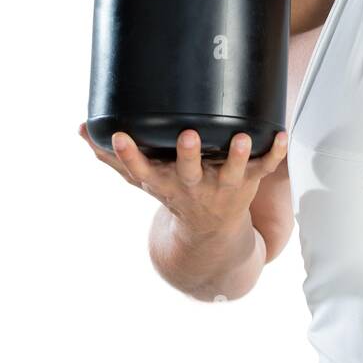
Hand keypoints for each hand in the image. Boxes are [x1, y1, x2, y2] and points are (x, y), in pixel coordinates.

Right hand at [78, 122, 287, 236]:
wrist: (210, 232)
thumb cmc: (173, 193)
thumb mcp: (142, 180)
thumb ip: (113, 157)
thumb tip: (82, 129)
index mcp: (164, 183)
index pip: (140, 171)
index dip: (129, 155)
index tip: (120, 136)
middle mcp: (193, 187)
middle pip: (189, 172)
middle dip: (188, 155)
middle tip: (188, 135)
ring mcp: (222, 186)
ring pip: (231, 171)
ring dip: (236, 156)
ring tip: (242, 138)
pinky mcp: (248, 182)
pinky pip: (265, 167)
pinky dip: (274, 153)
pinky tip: (280, 135)